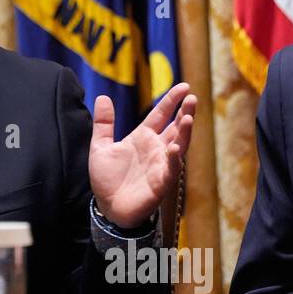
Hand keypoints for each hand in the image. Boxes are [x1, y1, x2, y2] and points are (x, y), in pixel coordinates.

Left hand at [88, 82, 195, 228]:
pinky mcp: (162, 182)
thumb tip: (102, 96)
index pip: (160, 114)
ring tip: (188, 117)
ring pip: (179, 144)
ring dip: (185, 131)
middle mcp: (156, 148)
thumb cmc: (107, 178)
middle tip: (192, 97)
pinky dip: (174, 158)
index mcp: (143, 137)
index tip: (183, 86)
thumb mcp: (100, 147)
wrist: (108, 207)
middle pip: (175, 126)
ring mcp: (161, 164)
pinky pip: (171, 168)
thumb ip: (103, 123)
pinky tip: (175, 147)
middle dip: (184, 112)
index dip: (171, 101)